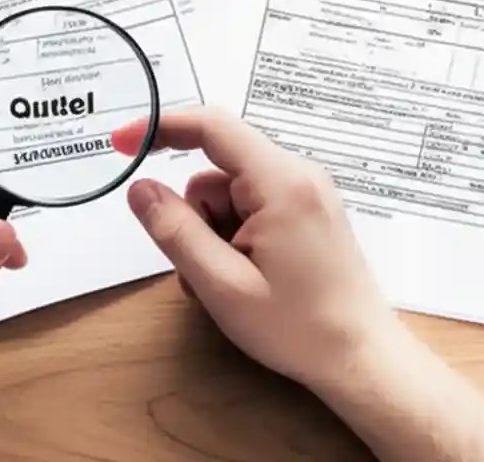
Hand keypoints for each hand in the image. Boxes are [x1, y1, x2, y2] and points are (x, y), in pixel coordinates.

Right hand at [115, 111, 483, 461]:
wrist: (361, 357)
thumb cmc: (299, 327)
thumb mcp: (222, 284)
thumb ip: (176, 231)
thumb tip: (140, 188)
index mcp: (281, 182)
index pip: (212, 127)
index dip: (161, 126)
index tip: (121, 143)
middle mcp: (298, 175)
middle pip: (217, 171)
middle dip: (196, 216)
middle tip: (205, 271)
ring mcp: (307, 193)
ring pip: (229, 194)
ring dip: (213, 234)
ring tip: (231, 283)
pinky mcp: (308, 212)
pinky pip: (252, 208)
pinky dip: (234, 238)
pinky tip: (247, 278)